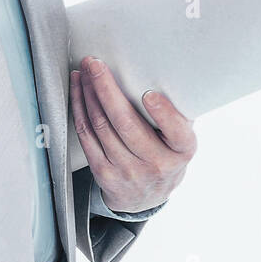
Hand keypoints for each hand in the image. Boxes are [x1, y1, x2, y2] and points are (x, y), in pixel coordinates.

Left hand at [70, 56, 195, 212]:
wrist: (146, 197)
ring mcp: (127, 170)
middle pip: (125, 123)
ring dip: (88, 94)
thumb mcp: (181, 138)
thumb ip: (176, 113)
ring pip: (101, 126)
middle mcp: (155, 163)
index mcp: (181, 150)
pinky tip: (79, 91)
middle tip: (96, 64)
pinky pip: (86, 135)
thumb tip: (163, 72)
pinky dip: (79, 109)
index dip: (163, 114)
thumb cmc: (166, 154)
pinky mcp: (104, 172)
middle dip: (106, 89)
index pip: (177, 132)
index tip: (150, 95)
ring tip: (85, 72)